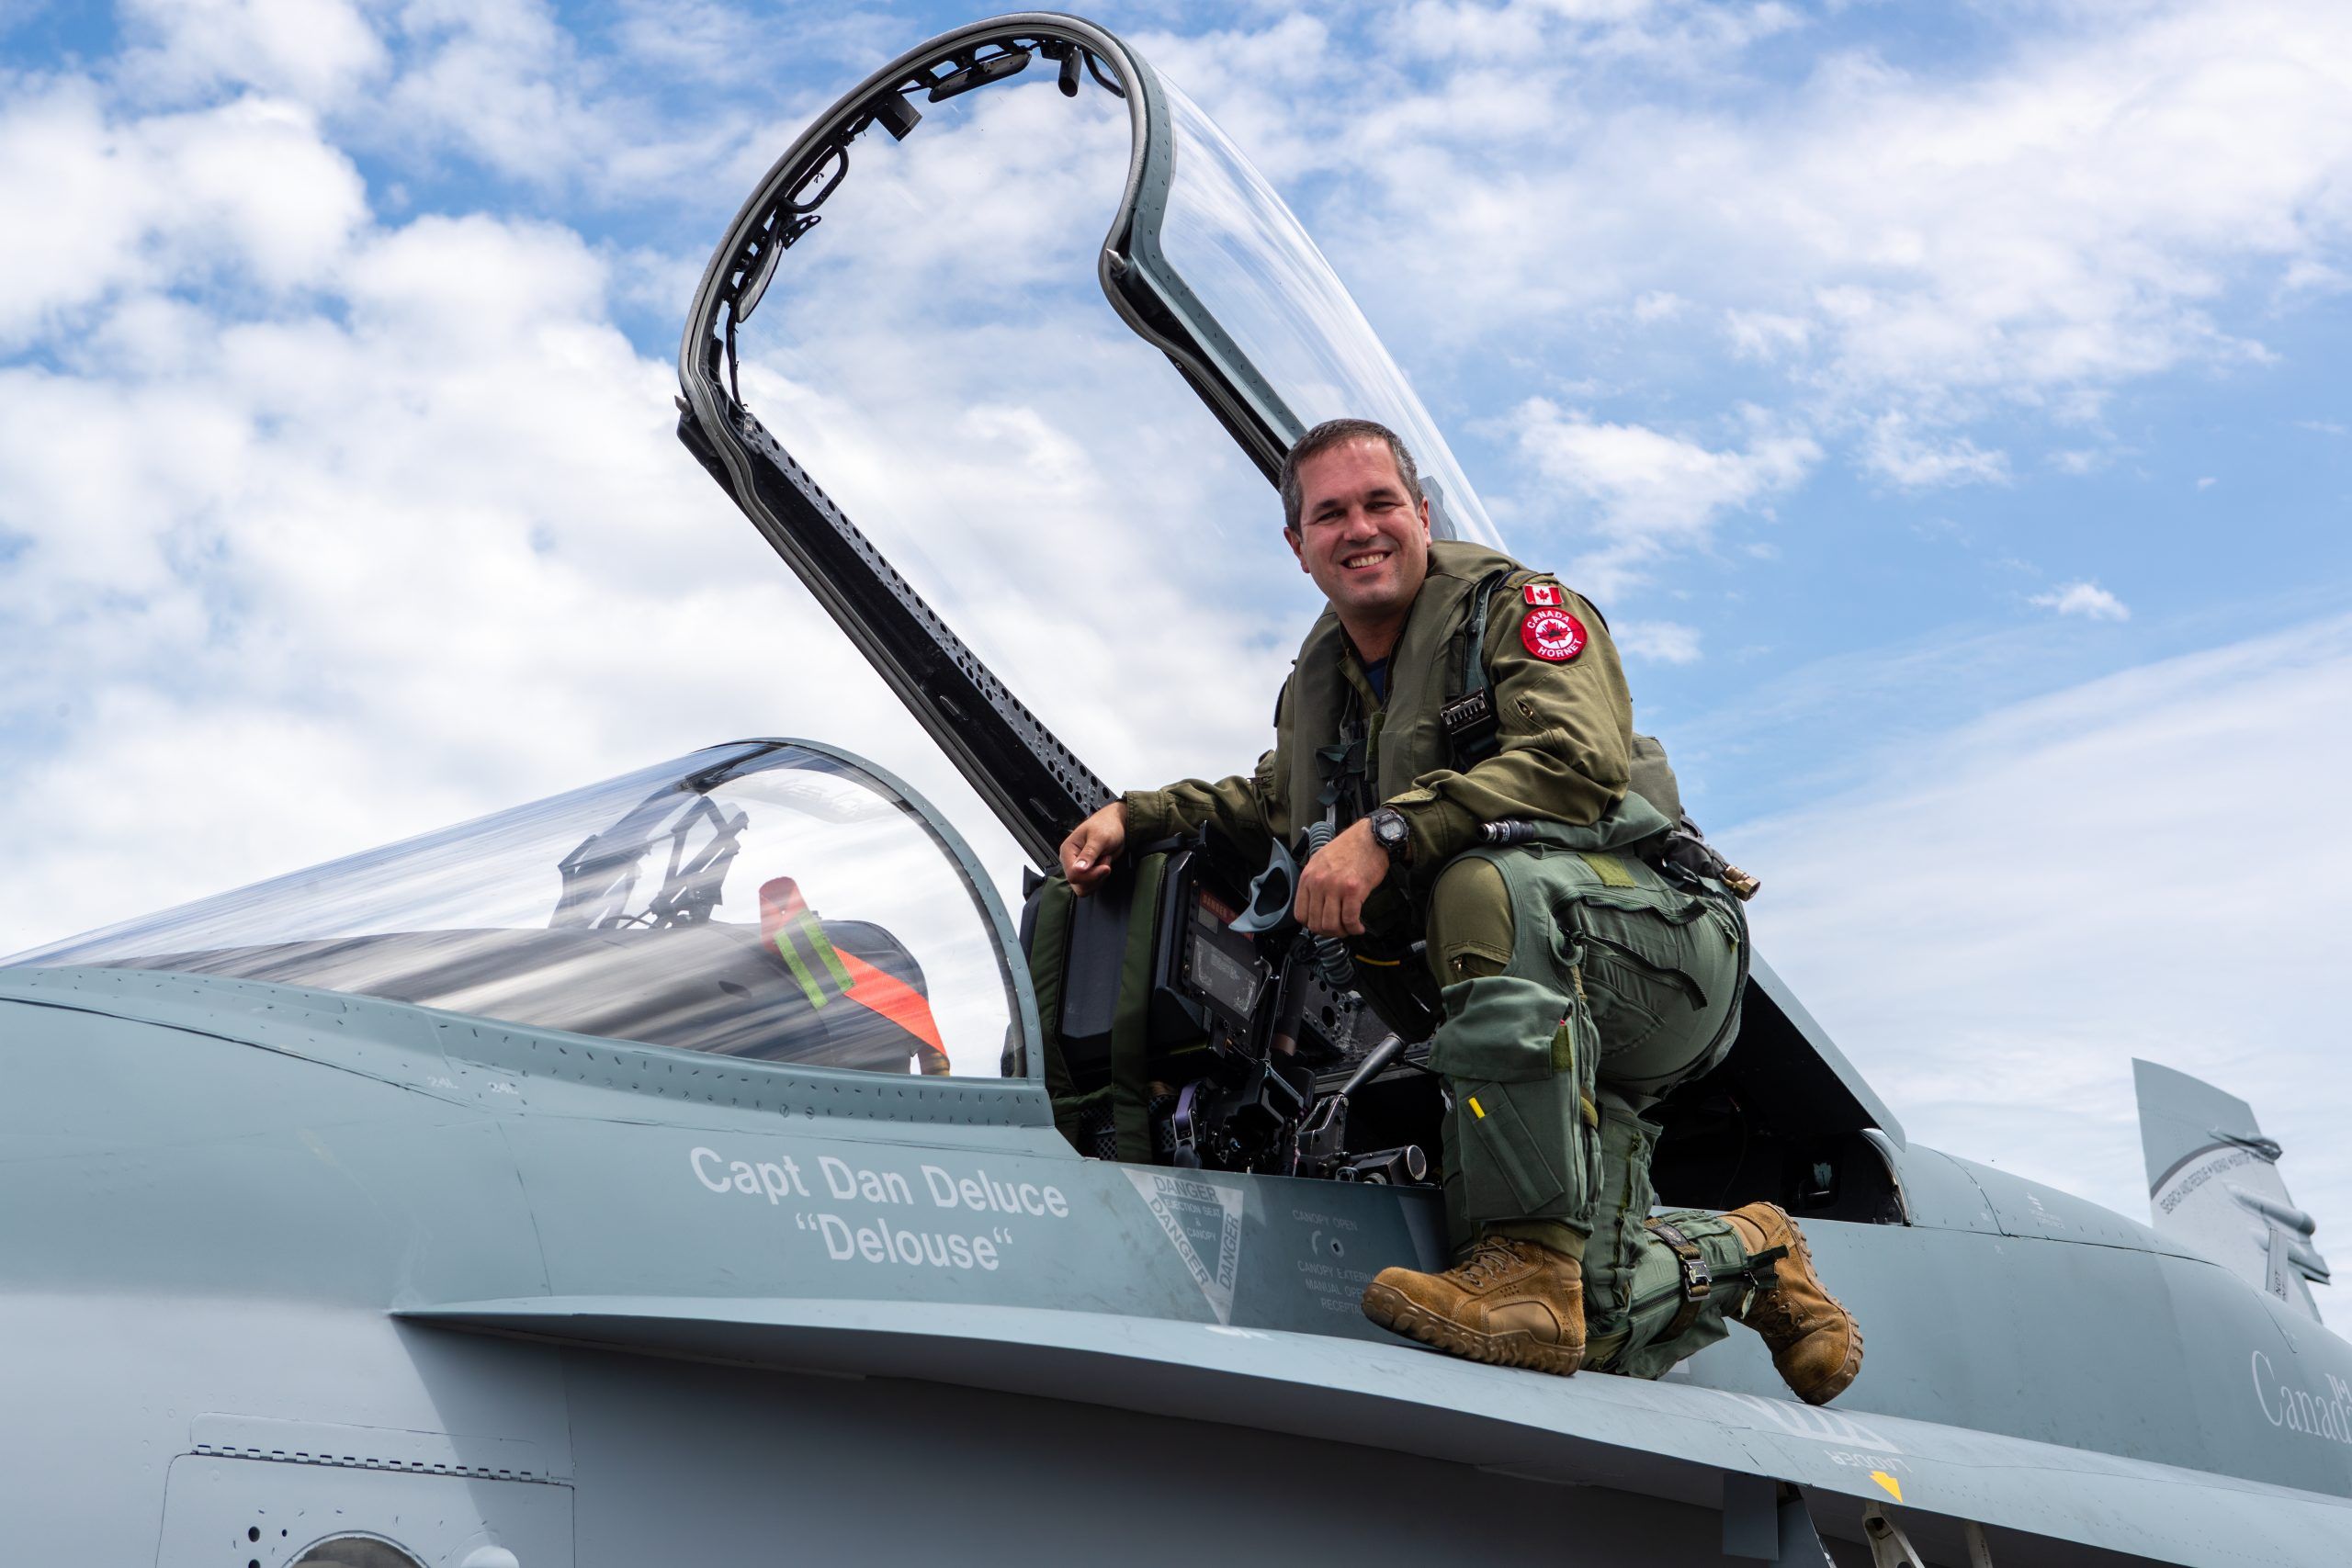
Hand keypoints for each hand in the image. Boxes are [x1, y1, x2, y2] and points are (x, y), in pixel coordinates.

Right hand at [1059, 802, 1127, 895]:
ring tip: (1104, 860)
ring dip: (1099, 877)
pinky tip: (1104, 864)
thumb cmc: (1107, 825)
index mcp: (1068, 851)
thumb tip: (1078, 869)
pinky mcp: (1087, 872)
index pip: (1072, 875)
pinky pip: (1092, 885)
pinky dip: (1101, 879)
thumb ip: (1089, 854)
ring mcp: (1078, 868)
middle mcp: (1070, 861)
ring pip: (1085, 887)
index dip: (1090, 875)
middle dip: (1096, 876)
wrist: (1117, 824)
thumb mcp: (1099, 838)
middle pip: (1078, 884)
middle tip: (1105, 860)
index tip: (1105, 867)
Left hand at [1294, 818, 1388, 936]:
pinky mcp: (1353, 891)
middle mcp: (1318, 883)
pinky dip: (1354, 928)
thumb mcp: (1320, 862)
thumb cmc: (1348, 849)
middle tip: (1339, 930)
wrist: (1370, 838)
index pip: (1300, 915)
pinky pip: (1349, 919)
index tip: (1322, 926)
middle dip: (1328, 932)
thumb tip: (1314, 907)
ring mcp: (1335, 887)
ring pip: (1331, 925)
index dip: (1312, 925)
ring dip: (1342, 933)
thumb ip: (1314, 883)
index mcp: (1308, 877)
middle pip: (1316, 923)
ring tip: (1349, 929)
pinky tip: (1359, 927)